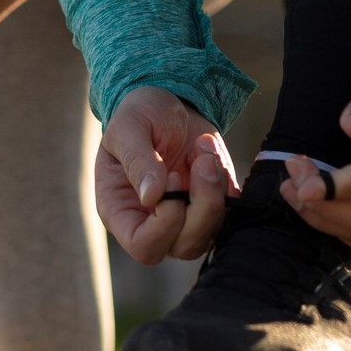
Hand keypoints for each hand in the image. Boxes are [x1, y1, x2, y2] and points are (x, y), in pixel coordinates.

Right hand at [95, 86, 238, 263]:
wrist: (168, 104)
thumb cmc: (139, 115)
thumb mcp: (128, 128)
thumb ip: (137, 160)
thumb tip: (151, 196)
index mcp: (120, 210)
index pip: (143, 245)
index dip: (164, 223)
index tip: (172, 178)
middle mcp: (152, 223)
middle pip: (183, 246)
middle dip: (201, 206)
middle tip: (201, 159)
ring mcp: (185, 219)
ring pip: (210, 234)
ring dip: (215, 192)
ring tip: (204, 150)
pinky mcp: (211, 206)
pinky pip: (230, 214)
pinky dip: (228, 185)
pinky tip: (210, 154)